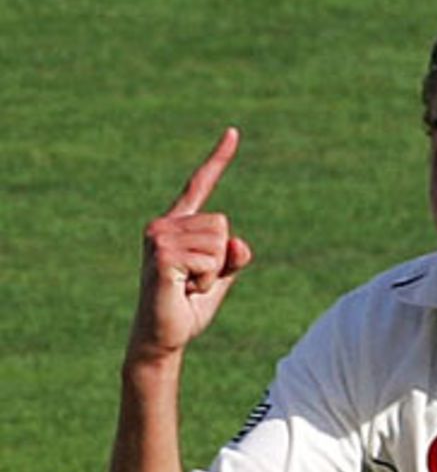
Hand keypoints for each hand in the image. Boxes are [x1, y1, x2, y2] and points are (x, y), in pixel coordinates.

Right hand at [127, 127, 252, 366]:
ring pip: (218, 244)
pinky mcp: (163, 254)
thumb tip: (241, 244)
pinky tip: (182, 289)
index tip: (234, 132)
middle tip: (192, 281)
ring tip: (185, 286)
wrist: (162, 338)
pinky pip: (209, 262)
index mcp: (177, 225)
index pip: (200, 186)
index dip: (218, 160)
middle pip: (222, 225)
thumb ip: (232, 259)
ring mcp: (160, 236)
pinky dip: (205, 282)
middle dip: (219, 261)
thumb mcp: (218, 280)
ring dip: (211, 274)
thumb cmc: (185, 309)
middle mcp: (164, 224)